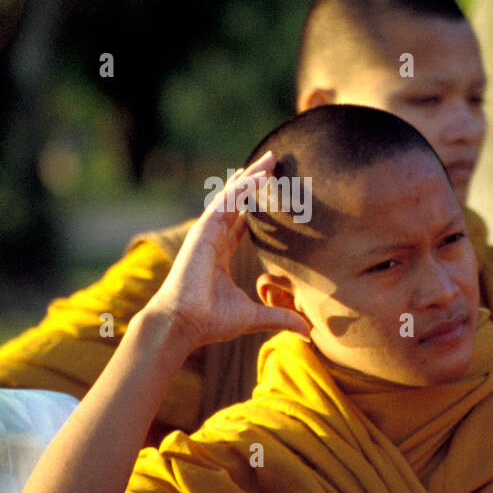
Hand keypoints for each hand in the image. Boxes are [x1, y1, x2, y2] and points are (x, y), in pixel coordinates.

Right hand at [146, 151, 310, 350]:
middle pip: (237, 203)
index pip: (241, 224)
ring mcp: (206, 234)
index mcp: (220, 255)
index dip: (257, 208)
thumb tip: (308, 331)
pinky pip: (224, 203)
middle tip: (274, 164)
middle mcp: (212, 240)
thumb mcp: (253, 316)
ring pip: (232, 198)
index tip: (273, 195)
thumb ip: (279, 316)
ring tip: (270, 160)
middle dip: (255, 183)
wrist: (184, 324)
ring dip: (250, 178)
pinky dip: (240, 189)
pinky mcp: (202, 232)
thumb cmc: (211, 322)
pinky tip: (256, 176)